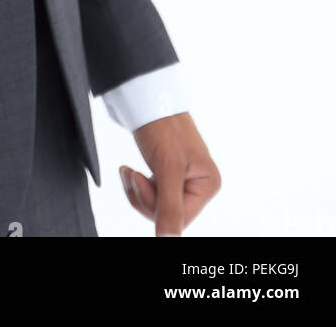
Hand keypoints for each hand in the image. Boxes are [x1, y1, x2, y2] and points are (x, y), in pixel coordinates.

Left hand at [119, 112, 220, 235]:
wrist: (146, 95)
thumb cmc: (161, 125)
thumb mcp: (167, 168)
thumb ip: (170, 207)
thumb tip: (169, 240)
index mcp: (208, 184)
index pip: (180, 218)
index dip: (155, 206)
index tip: (140, 180)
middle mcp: (198, 183)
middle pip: (168, 213)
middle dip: (144, 197)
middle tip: (132, 174)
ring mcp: (183, 177)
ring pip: (156, 204)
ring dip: (137, 189)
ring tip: (128, 171)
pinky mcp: (167, 171)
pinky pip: (151, 192)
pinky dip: (136, 183)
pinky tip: (128, 170)